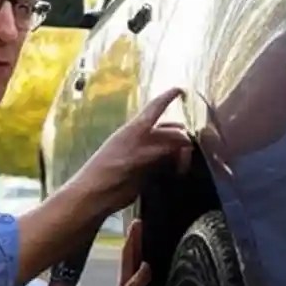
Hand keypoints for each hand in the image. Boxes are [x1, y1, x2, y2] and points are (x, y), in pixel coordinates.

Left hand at [68, 87, 192, 208]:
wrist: (93, 196)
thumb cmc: (109, 172)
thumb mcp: (136, 157)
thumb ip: (160, 148)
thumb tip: (183, 142)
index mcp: (135, 129)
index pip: (155, 108)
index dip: (168, 98)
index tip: (181, 89)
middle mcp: (140, 140)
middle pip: (166, 132)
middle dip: (181, 137)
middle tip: (192, 149)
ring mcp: (142, 156)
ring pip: (167, 149)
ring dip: (179, 153)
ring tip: (186, 163)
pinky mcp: (143, 173)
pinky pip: (163, 165)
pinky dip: (173, 167)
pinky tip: (179, 172)